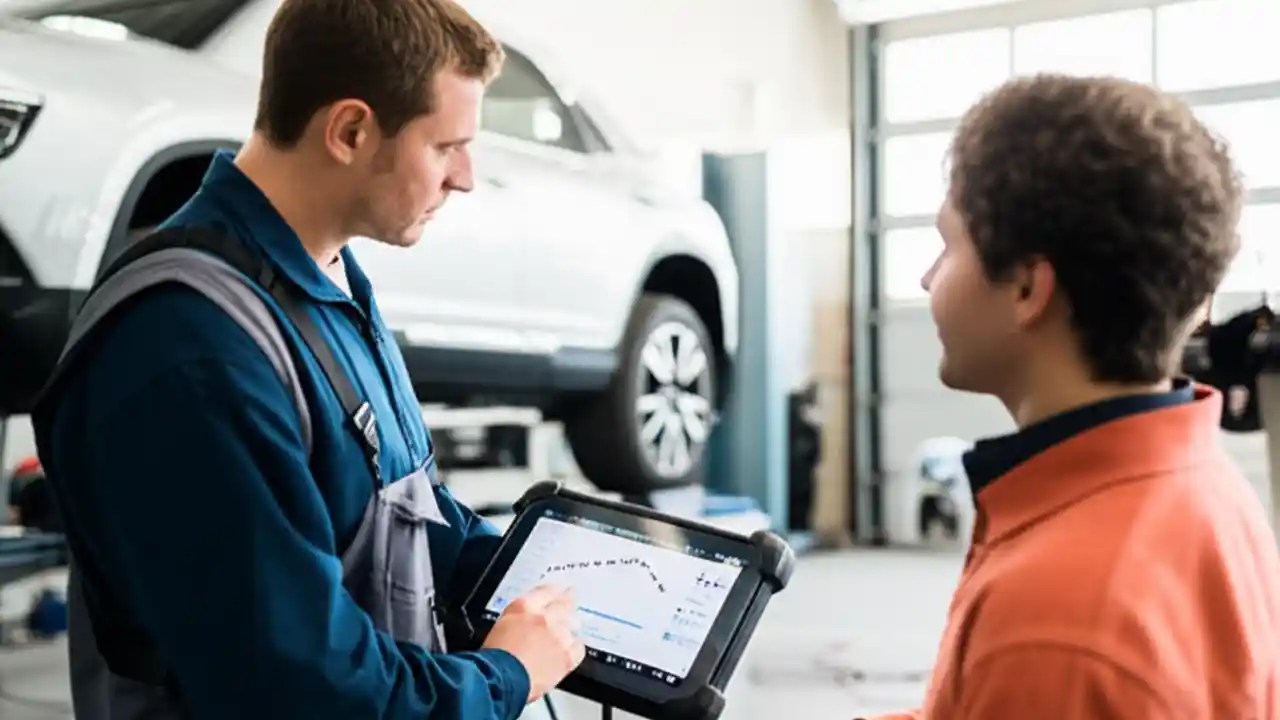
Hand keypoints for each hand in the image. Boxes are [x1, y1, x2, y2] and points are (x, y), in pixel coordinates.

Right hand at [482, 584, 585, 703]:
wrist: (499, 680)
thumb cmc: (494, 659)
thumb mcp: (501, 627)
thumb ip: (519, 619)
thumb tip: (527, 621)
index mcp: (524, 607)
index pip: (546, 591)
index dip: (555, 591)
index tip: (559, 591)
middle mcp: (544, 617)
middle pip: (564, 603)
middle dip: (568, 601)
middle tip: (572, 598)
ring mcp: (558, 635)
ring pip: (573, 624)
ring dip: (570, 626)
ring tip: (570, 628)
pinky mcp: (567, 655)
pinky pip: (579, 647)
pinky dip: (575, 648)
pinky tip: (571, 650)